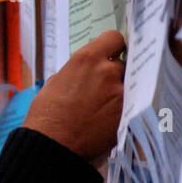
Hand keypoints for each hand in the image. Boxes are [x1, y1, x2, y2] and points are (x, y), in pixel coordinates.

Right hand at [23, 30, 125, 161]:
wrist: (53, 144)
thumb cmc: (47, 115)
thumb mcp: (55, 82)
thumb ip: (76, 71)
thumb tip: (84, 72)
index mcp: (87, 59)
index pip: (114, 38)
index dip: (114, 46)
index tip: (112, 54)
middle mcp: (107, 71)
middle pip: (125, 63)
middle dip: (118, 73)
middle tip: (108, 86)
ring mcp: (120, 92)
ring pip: (131, 84)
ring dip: (124, 91)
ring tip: (110, 104)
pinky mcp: (128, 113)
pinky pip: (134, 103)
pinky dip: (128, 108)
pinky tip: (115, 116)